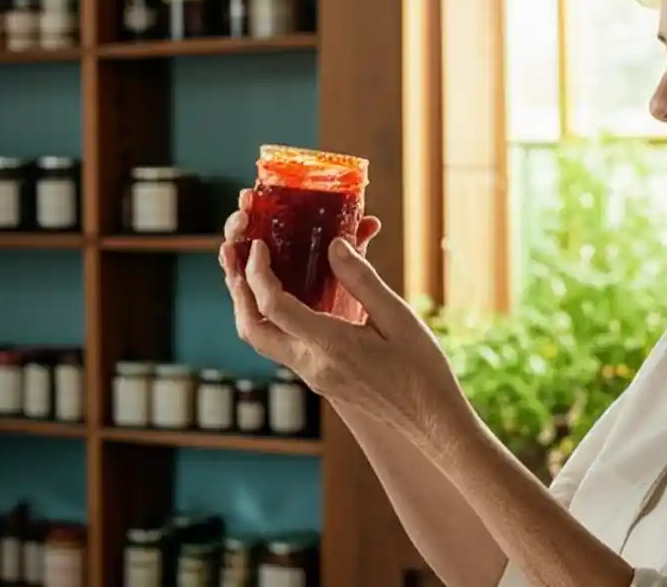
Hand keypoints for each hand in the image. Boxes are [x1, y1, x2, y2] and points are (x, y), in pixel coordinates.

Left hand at [218, 193, 464, 445]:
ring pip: (262, 342)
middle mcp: (312, 365)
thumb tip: (333, 245)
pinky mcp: (321, 380)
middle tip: (236, 259)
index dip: (258, 272)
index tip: (259, 246)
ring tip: (251, 275)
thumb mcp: (397, 317)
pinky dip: (272, 320)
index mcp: (330, 346)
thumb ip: (361, 280)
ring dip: (250, 308)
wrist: (430, 421)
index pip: (274, 306)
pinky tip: (286, 299)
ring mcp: (313, 377)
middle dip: (238, 292)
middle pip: (252, 330)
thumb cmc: (421, 370)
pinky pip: (283, 348)